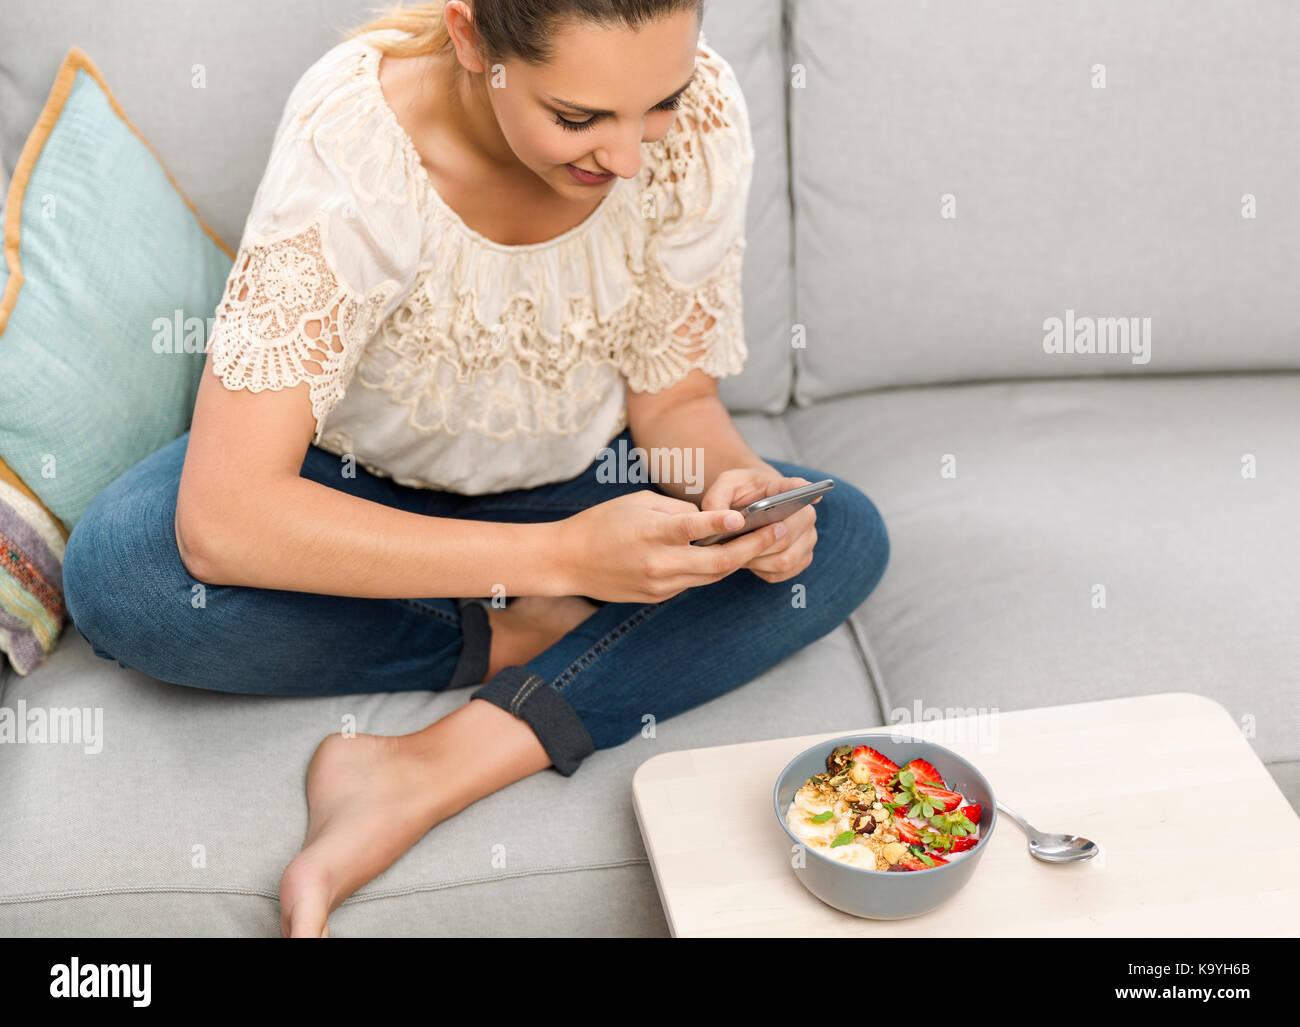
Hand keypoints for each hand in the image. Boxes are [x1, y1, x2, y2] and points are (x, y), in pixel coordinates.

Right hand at [556, 489, 792, 602]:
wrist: (568, 560)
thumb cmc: (603, 522)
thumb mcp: (637, 502)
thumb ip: (677, 512)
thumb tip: (711, 521)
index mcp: (650, 534)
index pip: (691, 528)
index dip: (719, 523)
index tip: (744, 516)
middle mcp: (657, 563)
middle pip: (715, 562)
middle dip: (752, 546)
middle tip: (779, 531)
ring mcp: (659, 585)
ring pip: (711, 575)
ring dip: (740, 560)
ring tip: (767, 542)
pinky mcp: (657, 597)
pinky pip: (693, 582)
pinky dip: (713, 569)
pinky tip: (732, 555)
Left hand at [699, 466, 819, 583]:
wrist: (750, 506)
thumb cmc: (739, 493)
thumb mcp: (723, 487)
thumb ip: (716, 498)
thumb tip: (723, 519)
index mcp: (785, 488)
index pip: (797, 487)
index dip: (806, 492)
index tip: (814, 495)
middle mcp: (805, 513)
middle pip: (786, 536)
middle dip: (755, 546)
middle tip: (732, 547)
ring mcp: (808, 537)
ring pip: (785, 560)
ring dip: (757, 561)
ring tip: (739, 554)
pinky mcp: (803, 558)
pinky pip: (782, 573)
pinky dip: (762, 570)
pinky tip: (750, 560)